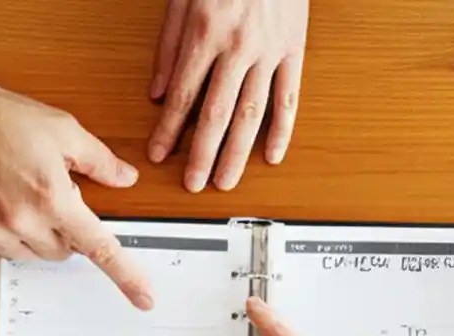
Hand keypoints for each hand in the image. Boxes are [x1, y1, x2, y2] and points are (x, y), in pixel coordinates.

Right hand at [0, 41, 153, 309]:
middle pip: (63, 252)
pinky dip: (4, 232)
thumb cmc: (2, 118)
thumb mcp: (64, 130)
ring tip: (19, 194)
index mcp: (52, 196)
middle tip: (50, 196)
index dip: (125, 274)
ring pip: (31, 254)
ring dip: (35, 234)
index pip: (98, 246)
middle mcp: (22, 218)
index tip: (143, 297)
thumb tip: (126, 177)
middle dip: (65, 231)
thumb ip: (100, 160)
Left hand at [148, 0, 307, 191]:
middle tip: (193, 183)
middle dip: (202, 155)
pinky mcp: (294, 50)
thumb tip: (160, 93)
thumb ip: (169, 46)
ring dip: (237, 153)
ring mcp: (270, 52)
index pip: (183, 96)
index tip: (159, 155)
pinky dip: (282, 130)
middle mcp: (238, 47)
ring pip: (251, 113)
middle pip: (216, 114)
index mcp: (206, 33)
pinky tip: (272, 155)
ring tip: (225, 180)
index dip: (169, 131)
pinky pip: (289, 97)